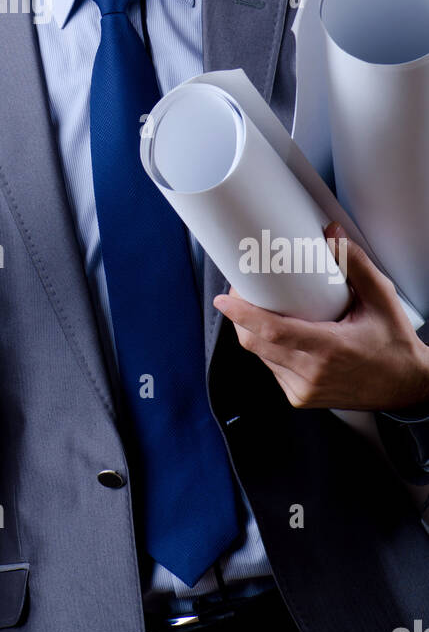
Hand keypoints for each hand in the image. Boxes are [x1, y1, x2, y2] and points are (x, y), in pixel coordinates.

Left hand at [212, 221, 428, 411]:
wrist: (406, 386)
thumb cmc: (394, 344)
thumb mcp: (381, 299)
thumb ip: (356, 264)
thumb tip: (332, 233)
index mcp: (329, 349)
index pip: (272, 332)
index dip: (243, 315)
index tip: (224, 300)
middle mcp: (312, 374)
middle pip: (257, 343)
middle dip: (240, 318)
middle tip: (239, 293)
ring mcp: (305, 391)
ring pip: (261, 357)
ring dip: (254, 333)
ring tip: (258, 309)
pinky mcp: (301, 398)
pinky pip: (272, 370)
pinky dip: (268, 350)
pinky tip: (276, 335)